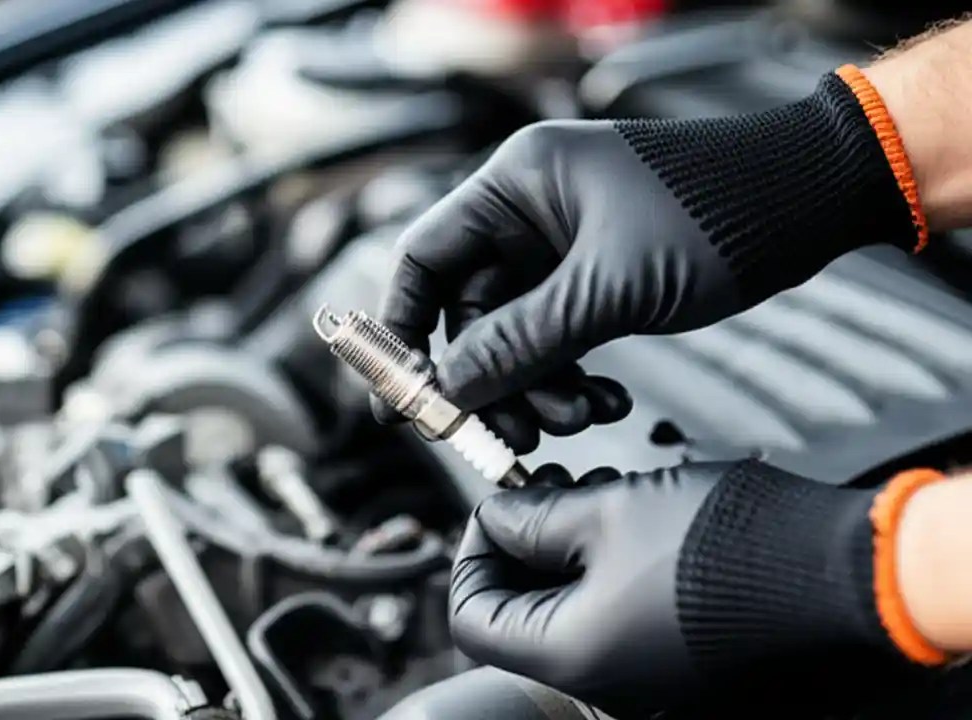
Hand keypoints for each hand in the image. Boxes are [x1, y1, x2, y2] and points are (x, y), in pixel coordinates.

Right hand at [375, 70, 923, 446]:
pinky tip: (608, 402)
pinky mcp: (593, 279)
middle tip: (505, 435)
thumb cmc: (716, 215)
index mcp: (516, 184)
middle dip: (487, 379)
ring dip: (535, 387)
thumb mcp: (608, 289)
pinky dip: (570, 377)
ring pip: (513, 336)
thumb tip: (447, 389)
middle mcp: (528, 213)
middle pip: (467, 312)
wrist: (812, 202)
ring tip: (580, 419)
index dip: (401, 328)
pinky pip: (555, 339)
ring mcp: (561, 247)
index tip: (404, 392)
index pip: (423, 258)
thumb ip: (520, 342)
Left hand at [448, 460, 911, 715]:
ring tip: (596, 492)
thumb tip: (494, 515)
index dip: (471, 552)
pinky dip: (606, 568)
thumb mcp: (607, 510)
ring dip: (567, 548)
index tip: (493, 505)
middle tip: (544, 490)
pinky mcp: (678, 661)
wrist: (838, 570)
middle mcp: (603, 681)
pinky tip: (631, 517)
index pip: (471, 614)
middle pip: (519, 614)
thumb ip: (532, 516)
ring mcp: (644, 677)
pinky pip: (615, 617)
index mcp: (569, 653)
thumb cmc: (728, 544)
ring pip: (570, 609)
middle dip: (525, 542)